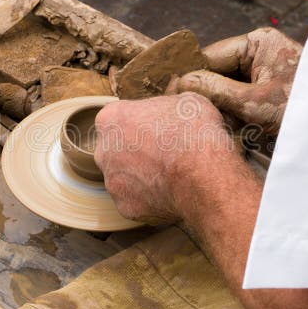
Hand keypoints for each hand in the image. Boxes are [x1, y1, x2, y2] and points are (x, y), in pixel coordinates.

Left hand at [94, 93, 243, 224]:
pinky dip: (151, 199)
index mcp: (110, 118)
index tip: (159, 129)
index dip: (141, 123)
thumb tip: (171, 112)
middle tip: (165, 153)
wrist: (204, 173)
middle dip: (136, 152)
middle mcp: (103, 151)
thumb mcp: (186, 101)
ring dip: (142, 176)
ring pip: (125, 178)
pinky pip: (137, 201)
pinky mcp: (125, 207)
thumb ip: (166, 106)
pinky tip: (171, 193)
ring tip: (171, 175)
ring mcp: (112, 182)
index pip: (119, 119)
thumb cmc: (194, 132)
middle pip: (116, 150)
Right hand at [167, 27, 300, 133]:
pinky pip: (242, 107)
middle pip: (217, 74)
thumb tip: (179, 83)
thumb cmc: (304, 112)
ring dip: (220, 114)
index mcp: (259, 44)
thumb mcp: (253, 103)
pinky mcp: (271, 100)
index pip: (210, 56)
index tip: (170, 99)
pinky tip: (232, 135)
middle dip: (207, 98)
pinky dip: (235, 122)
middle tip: (190, 119)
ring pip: (227, 93)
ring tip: (215, 129)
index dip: (190, 77)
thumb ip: (213, 89)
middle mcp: (262, 56)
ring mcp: (267, 78)